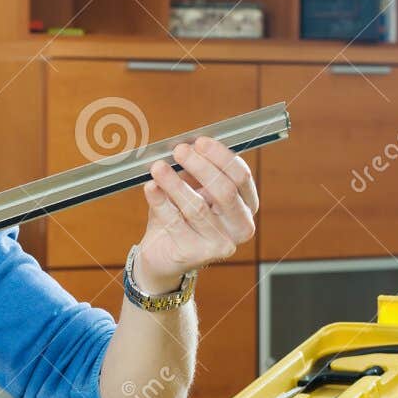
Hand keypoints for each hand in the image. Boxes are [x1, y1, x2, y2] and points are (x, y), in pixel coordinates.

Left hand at [134, 136, 258, 293]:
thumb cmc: (182, 217)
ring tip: (158, 168)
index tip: (199, 142)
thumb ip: (194, 171)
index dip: (220, 156)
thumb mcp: (192, 189)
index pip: (241, 176)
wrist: (164, 254)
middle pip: (224, 191)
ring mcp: (221, 244)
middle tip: (179, 151)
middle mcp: (241, 226)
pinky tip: (151, 188)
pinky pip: (175, 223)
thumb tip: (186, 147)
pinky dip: (160, 202)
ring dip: (175, 183)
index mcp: (246, 205)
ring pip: (197, 207)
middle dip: (200, 167)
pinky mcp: (196, 255)